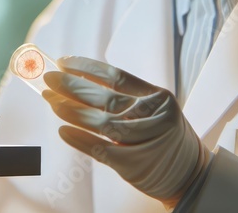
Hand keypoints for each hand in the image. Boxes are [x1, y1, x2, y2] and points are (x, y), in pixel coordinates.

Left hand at [42, 56, 211, 208]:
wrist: (189, 174)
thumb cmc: (164, 136)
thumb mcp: (155, 110)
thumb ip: (125, 97)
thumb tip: (77, 81)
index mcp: (158, 96)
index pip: (116, 76)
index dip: (86, 68)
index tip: (62, 62)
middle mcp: (154, 116)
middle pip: (106, 98)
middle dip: (72, 87)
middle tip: (49, 79)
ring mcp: (145, 141)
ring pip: (101, 123)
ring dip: (72, 112)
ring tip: (51, 102)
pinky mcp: (133, 164)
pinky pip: (100, 149)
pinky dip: (80, 139)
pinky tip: (63, 131)